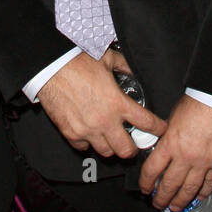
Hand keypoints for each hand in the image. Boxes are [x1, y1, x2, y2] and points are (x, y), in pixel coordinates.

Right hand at [37, 50, 166, 159]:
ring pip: (106, 152)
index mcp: (118, 103)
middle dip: (133, 148)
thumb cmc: (77, 62)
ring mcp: (87, 130)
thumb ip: (124, 67)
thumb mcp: (108, 59)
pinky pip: (84, 147)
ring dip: (111, 147)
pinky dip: (88, 144)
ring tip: (111, 139)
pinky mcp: (70, 133)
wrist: (51, 67)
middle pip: (126, 150)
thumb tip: (131, 70)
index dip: (158, 128)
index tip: (160, 130)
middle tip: (133, 142)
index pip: (146, 123)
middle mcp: (105, 120)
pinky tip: (90, 135)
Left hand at [138, 95, 211, 210]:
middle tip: (158, 204)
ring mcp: (203, 162)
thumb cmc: (198, 103)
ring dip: (180, 201)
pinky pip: (210, 183)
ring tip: (175, 208)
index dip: (146, 182)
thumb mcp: (173, 117)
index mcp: (170, 144)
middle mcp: (185, 157)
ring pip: (189, 189)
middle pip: (169, 184)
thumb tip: (162, 145)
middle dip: (161, 198)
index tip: (145, 188)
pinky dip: (203, 193)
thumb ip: (167, 135)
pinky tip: (198, 197)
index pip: (152, 170)